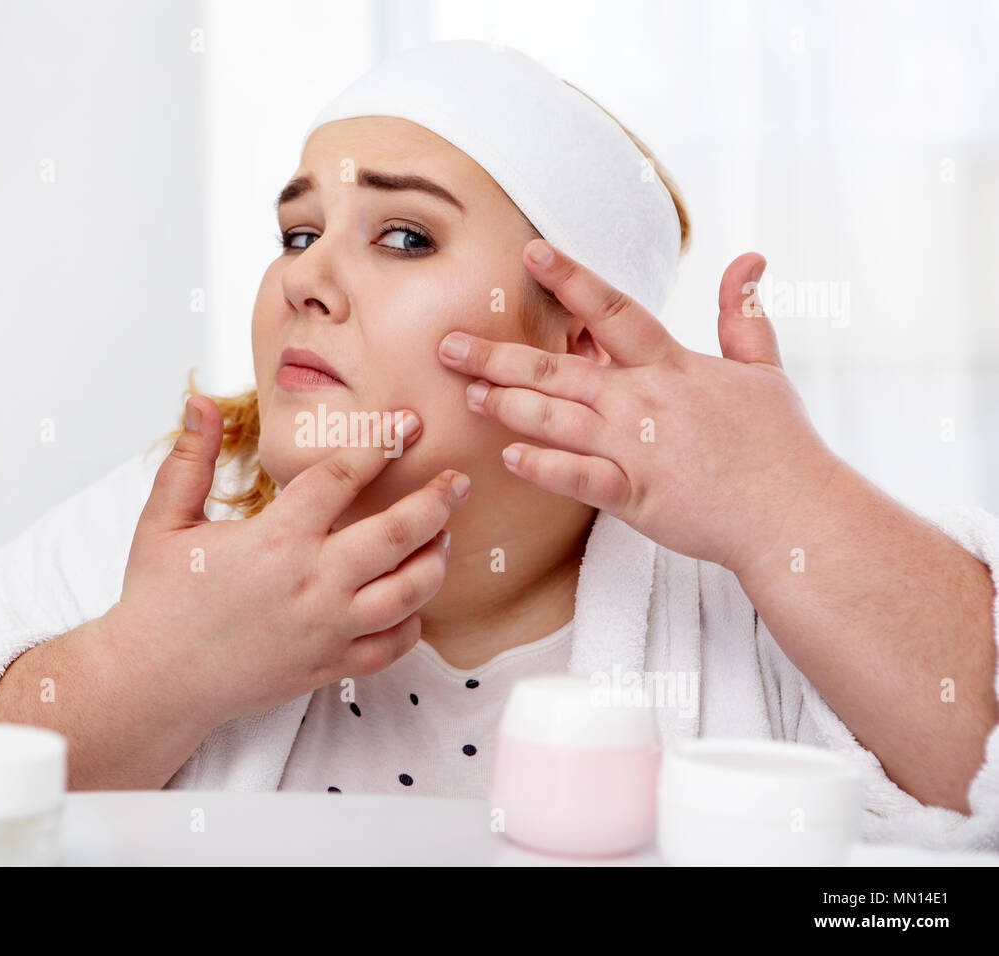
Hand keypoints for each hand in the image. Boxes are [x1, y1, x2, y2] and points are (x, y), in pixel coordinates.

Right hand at [114, 396, 468, 731]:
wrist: (155, 681)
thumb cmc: (158, 600)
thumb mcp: (163, 521)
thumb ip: (189, 459)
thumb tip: (200, 400)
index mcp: (276, 538)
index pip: (343, 478)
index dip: (381, 445)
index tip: (408, 424)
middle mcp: (312, 582)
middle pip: (398, 533)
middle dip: (437, 501)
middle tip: (458, 481)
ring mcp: (328, 629)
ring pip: (409, 592)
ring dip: (435, 560)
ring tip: (443, 536)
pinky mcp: (330, 666)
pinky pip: (393, 646)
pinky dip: (413, 622)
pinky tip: (413, 600)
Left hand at [437, 238, 841, 575]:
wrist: (795, 510)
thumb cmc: (779, 441)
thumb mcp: (764, 367)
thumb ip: (743, 313)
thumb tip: (750, 258)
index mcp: (671, 365)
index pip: (611, 311)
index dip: (570, 279)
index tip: (530, 253)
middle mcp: (645, 400)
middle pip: (560, 368)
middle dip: (500, 355)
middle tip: (449, 343)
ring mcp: (637, 449)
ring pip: (558, 419)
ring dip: (509, 405)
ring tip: (468, 394)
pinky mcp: (636, 497)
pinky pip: (581, 479)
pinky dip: (545, 468)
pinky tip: (509, 457)